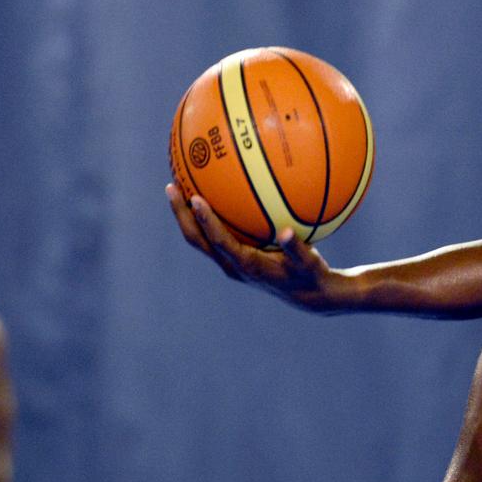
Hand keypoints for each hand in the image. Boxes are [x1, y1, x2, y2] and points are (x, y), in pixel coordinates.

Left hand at [165, 183, 340, 311]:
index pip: (219, 242)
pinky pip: (210, 235)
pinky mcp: (232, 258)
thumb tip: (287, 232)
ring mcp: (229, 262)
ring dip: (185, 215)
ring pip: (199, 238)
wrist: (306, 295)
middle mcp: (232, 265)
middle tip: (171, 187)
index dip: (206, 222)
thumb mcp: (308, 264)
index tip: (196, 199)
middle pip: (197, 240)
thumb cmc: (309, 275)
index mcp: (247, 265)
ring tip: (177, 187)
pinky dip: (203, 216)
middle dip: (181, 214)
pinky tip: (205, 191)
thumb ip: (297, 249)